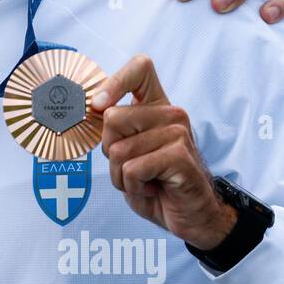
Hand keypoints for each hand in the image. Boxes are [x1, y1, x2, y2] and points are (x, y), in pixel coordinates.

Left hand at [92, 55, 236, 250]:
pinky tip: (155, 188)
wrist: (191, 216)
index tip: (99, 105)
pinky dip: (134, 186)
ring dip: (122, 176)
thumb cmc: (156, 183)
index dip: (114, 81)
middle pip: (112, 118)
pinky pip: (132, 169)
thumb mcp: (127, 150)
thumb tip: (92, 107)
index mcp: (158, 106)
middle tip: (133, 166)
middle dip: (110, 151)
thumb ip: (113, 128)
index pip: (141, 68)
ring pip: (118, 150)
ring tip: (146, 180)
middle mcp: (171, 114)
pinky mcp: (179, 156)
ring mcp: (178, 133)